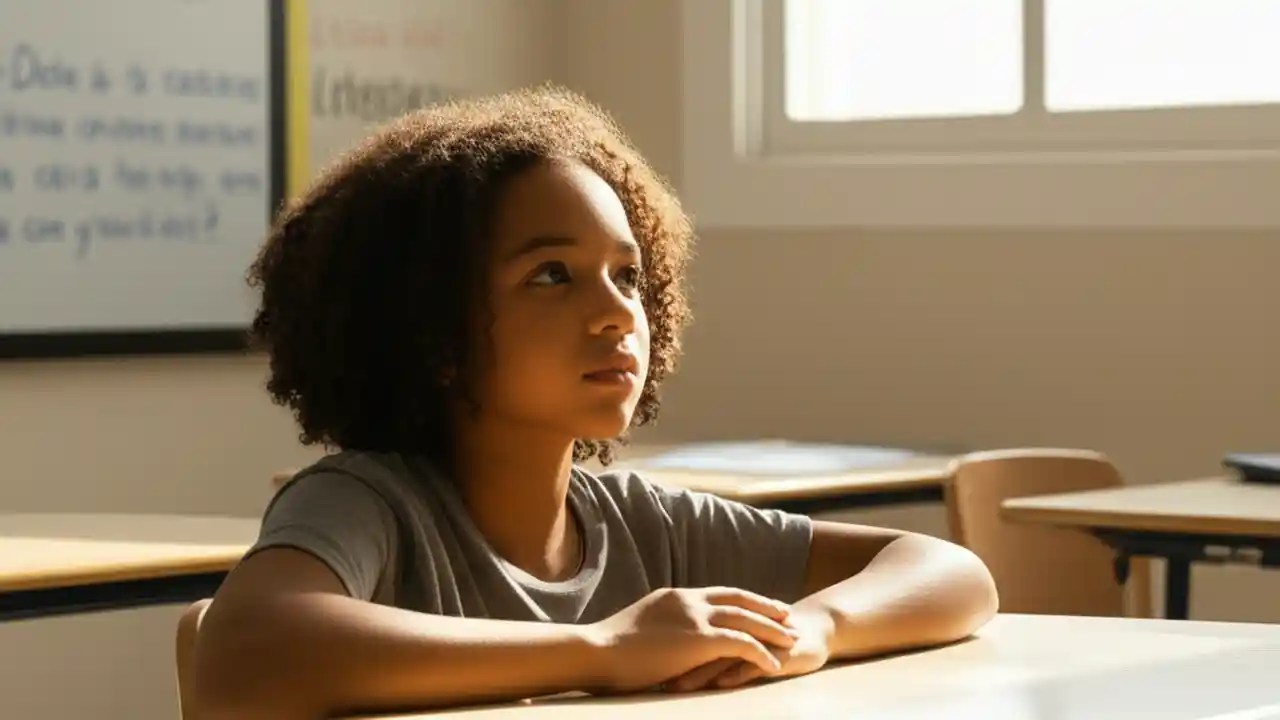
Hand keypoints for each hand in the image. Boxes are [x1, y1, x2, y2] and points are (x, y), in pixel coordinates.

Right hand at [585, 587, 801, 693]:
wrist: (597, 650)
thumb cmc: (608, 648)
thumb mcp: (640, 626)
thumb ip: (659, 626)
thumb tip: (662, 637)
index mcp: (676, 596)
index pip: (719, 593)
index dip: (744, 599)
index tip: (762, 604)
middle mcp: (690, 600)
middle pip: (739, 600)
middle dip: (766, 607)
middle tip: (788, 615)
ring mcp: (696, 618)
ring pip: (746, 620)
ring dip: (772, 630)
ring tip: (792, 640)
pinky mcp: (699, 640)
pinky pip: (742, 645)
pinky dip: (761, 654)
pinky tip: (774, 665)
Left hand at [663, 606, 834, 692]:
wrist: (813, 630)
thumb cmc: (767, 636)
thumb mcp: (731, 636)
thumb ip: (703, 640)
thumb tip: (665, 655)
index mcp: (719, 618)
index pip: (683, 630)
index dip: (659, 644)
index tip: (633, 659)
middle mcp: (734, 626)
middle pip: (697, 642)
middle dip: (672, 659)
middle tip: (647, 676)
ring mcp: (756, 637)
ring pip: (724, 653)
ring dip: (700, 670)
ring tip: (677, 685)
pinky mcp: (777, 652)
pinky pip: (754, 662)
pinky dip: (736, 672)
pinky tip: (721, 683)